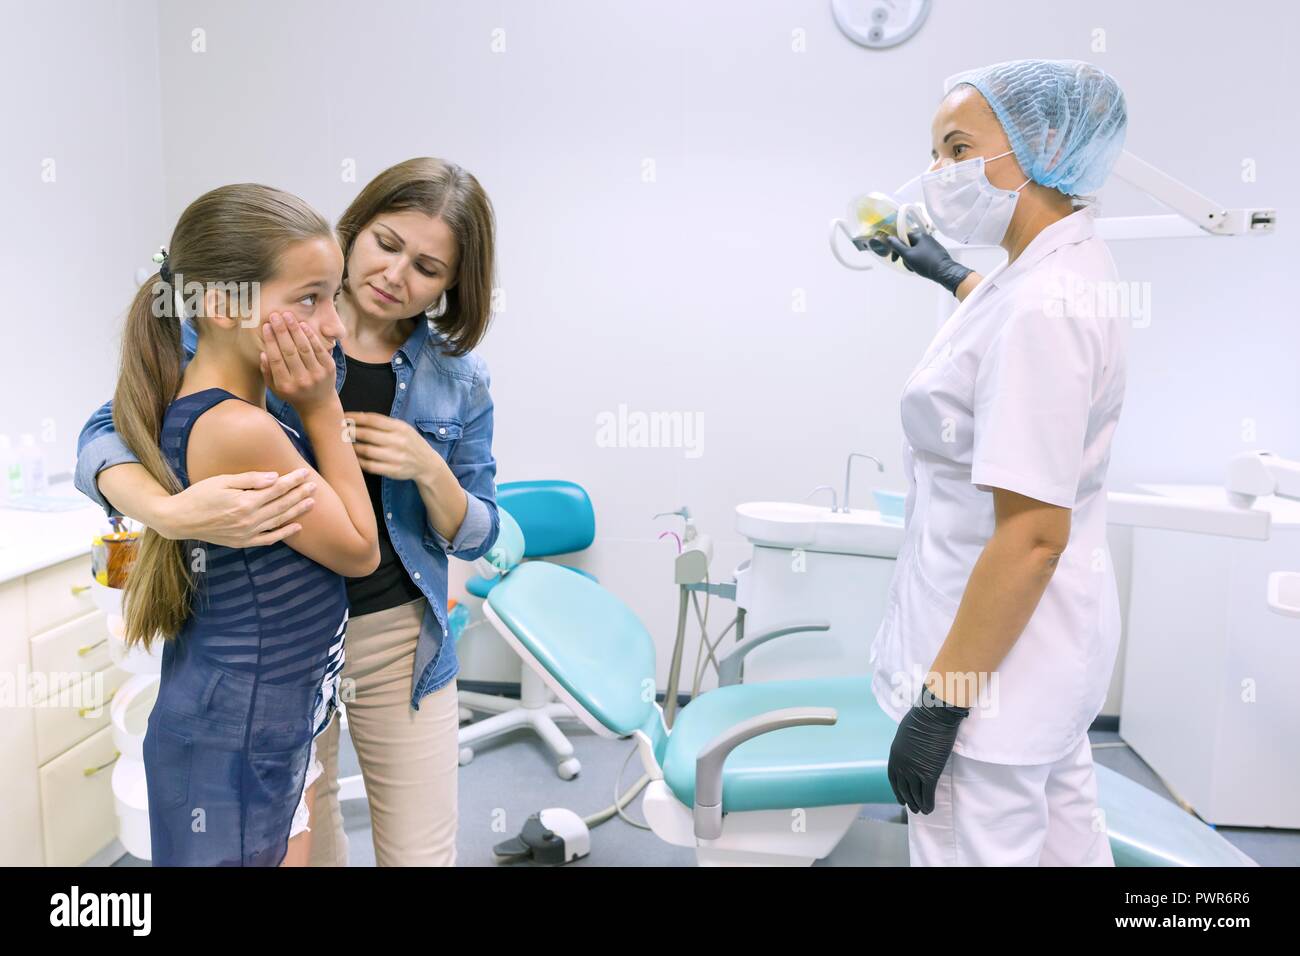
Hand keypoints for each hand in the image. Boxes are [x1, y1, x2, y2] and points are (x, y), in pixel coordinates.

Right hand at [159, 469, 315, 546]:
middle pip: (281, 505)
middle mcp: (249, 519)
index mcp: (245, 502)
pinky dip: (283, 534)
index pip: (276, 489)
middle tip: (314, 486)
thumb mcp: (222, 481)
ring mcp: (247, 533)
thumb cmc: (199, 495)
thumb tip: (274, 477)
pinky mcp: (242, 542)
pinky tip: (296, 527)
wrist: (179, 520)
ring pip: (278, 521)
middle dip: (299, 494)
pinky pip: (268, 539)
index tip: (305, 474)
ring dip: (296, 512)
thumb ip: (249, 479)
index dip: (293, 481)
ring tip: (311, 503)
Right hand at [260, 311, 336, 414]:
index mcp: (285, 386)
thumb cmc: (293, 393)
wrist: (319, 404)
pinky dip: (310, 335)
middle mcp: (301, 380)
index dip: (270, 341)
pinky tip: (302, 324)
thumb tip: (263, 353)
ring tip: (288, 315)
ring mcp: (317, 374)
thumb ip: (267, 372)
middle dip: (281, 331)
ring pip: (304, 347)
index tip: (266, 326)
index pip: (276, 359)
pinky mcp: (329, 368)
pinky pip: (318, 348)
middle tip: (275, 315)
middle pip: (289, 351)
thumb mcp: (275, 388)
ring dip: (295, 329)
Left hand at [345, 411, 436, 481]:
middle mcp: (398, 441)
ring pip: (366, 450)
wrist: (427, 464)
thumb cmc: (411, 443)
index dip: (355, 418)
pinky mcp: (393, 470)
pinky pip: (370, 465)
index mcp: (399, 427)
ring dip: (352, 447)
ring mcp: (395, 457)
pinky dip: (359, 461)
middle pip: (367, 434)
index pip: (372, 420)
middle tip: (338, 431)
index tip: (343, 417)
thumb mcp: (403, 428)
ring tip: (343, 445)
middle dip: (350, 431)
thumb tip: (358, 417)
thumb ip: (384, 423)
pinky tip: (354, 458)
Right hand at [868, 232, 973, 295]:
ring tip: (915, 269)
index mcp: (920, 236)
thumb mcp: (908, 255)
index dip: (897, 249)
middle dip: (906, 257)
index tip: (895, 260)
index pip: (904, 238)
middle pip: (910, 246)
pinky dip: (920, 262)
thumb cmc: (925, 263)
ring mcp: (933, 245)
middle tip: (907, 266)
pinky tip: (921, 269)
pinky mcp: (937, 253)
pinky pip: (924, 255)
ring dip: (912, 260)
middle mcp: (927, 238)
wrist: (944, 272)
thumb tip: (889, 238)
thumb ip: (897, 246)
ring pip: (916, 252)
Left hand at [887, 685, 969, 813]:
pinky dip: (928, 803)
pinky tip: (930, 809)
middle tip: (912, 808)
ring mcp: (915, 770)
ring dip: (918, 804)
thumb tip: (912, 746)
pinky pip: (927, 794)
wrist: (933, 715)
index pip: (893, 777)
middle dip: (908, 800)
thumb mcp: (906, 730)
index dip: (897, 790)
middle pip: (903, 788)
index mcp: (895, 754)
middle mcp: (902, 765)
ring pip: (915, 793)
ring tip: (922, 811)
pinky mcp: (929, 773)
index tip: (900, 798)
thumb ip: (907, 743)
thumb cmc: (923, 717)